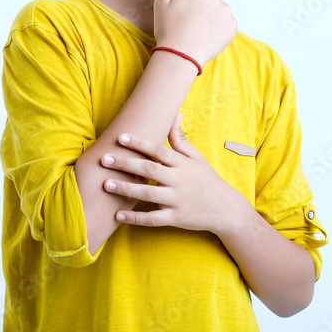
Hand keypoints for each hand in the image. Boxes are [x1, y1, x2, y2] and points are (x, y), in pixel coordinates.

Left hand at [100, 112, 245, 234]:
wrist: (226, 209)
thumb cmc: (207, 180)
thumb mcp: (197, 157)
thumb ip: (180, 139)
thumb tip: (175, 113)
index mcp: (183, 164)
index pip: (159, 150)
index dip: (139, 143)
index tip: (121, 137)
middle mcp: (180, 180)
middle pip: (150, 169)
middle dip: (126, 163)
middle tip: (104, 158)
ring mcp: (177, 200)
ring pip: (148, 193)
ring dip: (126, 188)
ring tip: (106, 183)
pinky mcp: (176, 218)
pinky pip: (153, 219)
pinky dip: (135, 218)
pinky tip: (118, 214)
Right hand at [153, 0, 238, 66]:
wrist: (180, 56)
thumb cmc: (168, 28)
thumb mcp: (162, 2)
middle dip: (203, 4)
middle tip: (189, 20)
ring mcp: (225, 11)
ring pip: (219, 10)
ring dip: (211, 17)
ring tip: (197, 30)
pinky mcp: (232, 26)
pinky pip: (226, 23)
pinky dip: (219, 28)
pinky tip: (207, 36)